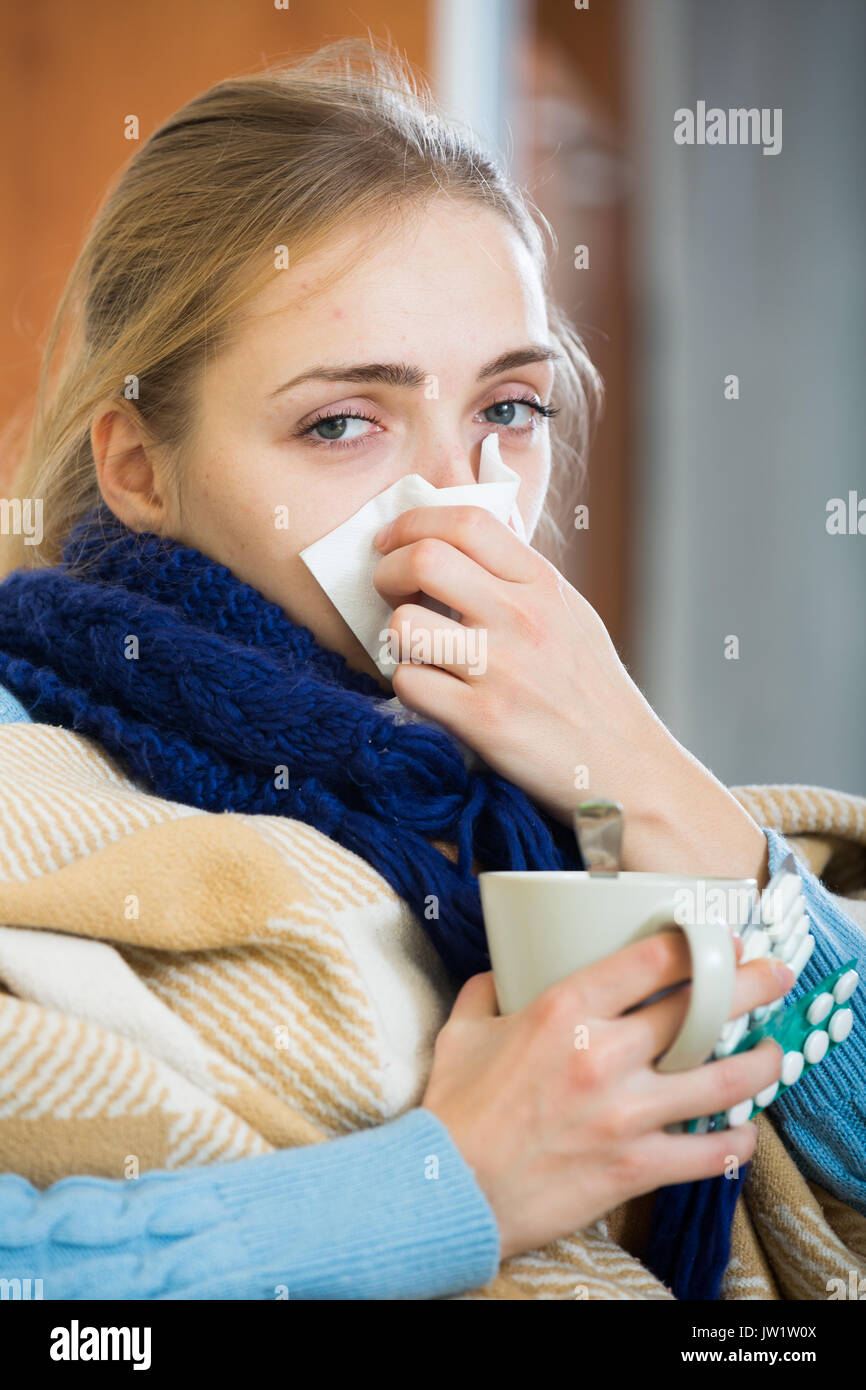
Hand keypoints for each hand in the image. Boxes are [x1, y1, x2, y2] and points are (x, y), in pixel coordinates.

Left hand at [374, 505, 769, 881]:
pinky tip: (430, 693)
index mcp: (543, 584)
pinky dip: (407, 687)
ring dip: (395, 638)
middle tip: (391, 595)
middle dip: (387, 573)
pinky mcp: (483, 720)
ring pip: (404, 624)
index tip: (392, 542)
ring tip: (414, 652)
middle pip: (423, 559)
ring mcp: (501, 669)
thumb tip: (464, 531)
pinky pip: (409, 683)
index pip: (466, 520)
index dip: (413, 522)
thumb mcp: (570, 614)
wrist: (629, 769)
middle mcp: (523, 617)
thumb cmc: (592, 692)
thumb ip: (519, 574)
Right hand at [421, 930, 790, 1261]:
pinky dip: (736, 1143)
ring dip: (760, 1062)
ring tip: (772, 1051)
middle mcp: (604, 1054)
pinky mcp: (635, 1166)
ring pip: (722, 1079)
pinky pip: (708, 1153)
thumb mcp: (462, 1031)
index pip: (652, 960)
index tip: (718, 940)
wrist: (449, 1191)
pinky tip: (745, 1132)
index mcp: (564, 1010)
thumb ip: (488, 991)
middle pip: (700, 1008)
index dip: (696, 943)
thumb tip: (503, 972)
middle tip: (773, 975)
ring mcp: (626, 1113)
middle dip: (748, 985)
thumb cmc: (454, 1110)